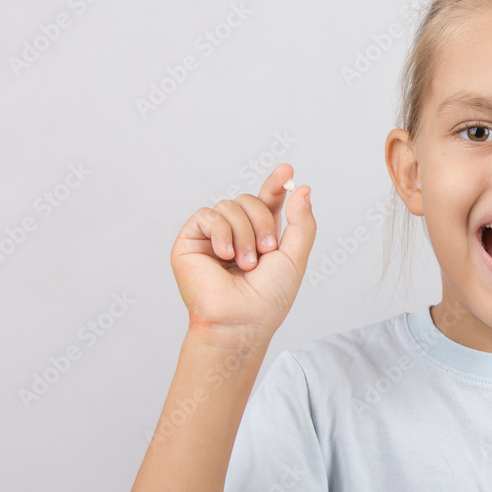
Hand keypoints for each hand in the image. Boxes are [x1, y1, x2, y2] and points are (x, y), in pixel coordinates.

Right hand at [170, 164, 314, 351]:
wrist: (241, 321)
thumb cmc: (268, 298)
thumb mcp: (294, 256)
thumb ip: (301, 222)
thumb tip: (301, 188)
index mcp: (260, 236)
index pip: (267, 202)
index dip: (275, 184)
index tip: (287, 170)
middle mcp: (236, 234)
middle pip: (249, 200)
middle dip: (263, 221)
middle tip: (267, 250)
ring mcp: (212, 236)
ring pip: (230, 205)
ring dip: (244, 233)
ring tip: (245, 263)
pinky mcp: (190, 240)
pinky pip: (208, 215)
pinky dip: (221, 232)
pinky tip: (225, 255)